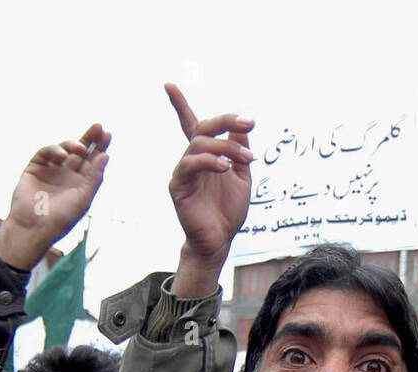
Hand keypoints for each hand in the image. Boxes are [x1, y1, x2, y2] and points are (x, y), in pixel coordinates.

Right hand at [0, 124, 111, 271]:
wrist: (34, 226)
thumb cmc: (61, 218)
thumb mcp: (83, 199)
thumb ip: (94, 178)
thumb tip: (106, 156)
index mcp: (81, 184)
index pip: (93, 162)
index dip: (100, 148)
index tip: (107, 134)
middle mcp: (67, 175)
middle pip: (80, 152)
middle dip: (89, 139)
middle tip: (98, 126)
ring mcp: (51, 170)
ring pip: (64, 150)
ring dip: (73, 145)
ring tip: (81, 147)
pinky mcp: (35, 167)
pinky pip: (46, 153)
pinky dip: (54, 150)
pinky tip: (63, 156)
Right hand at [164, 83, 255, 296]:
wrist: (220, 241)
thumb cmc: (228, 212)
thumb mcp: (242, 178)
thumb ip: (239, 151)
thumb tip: (241, 127)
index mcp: (205, 156)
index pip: (190, 124)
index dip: (179, 104)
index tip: (168, 84)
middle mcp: (191, 160)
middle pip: (202, 128)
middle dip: (226, 121)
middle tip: (249, 124)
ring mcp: (183, 172)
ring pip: (199, 144)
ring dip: (226, 148)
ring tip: (246, 161)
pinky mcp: (178, 187)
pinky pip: (190, 165)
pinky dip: (210, 162)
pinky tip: (226, 168)